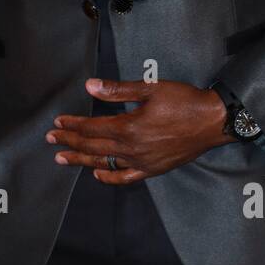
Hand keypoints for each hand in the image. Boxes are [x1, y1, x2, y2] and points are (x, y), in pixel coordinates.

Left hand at [45, 77, 229, 183]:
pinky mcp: (153, 169)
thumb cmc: (184, 101)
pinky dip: (109, 177)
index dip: (73, 125)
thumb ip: (117, 91)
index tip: (57, 123)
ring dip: (81, 160)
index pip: (92, 127)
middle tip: (51, 139)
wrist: (213, 121)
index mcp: (128, 127)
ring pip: (104, 163)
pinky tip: (97, 173)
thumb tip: (89, 86)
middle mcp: (132, 148)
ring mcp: (142, 162)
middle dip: (70, 142)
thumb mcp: (150, 89)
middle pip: (93, 146)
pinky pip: (126, 177)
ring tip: (62, 158)